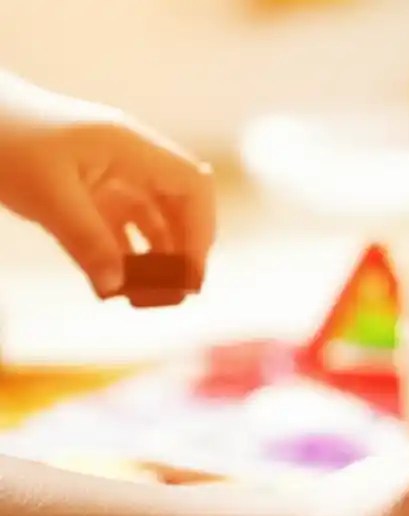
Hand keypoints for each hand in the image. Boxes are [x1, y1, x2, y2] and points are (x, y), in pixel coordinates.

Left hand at [0, 71, 213, 301]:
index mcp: (130, 147)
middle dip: (181, 249)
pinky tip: (111, 285)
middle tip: (174, 294)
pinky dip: (119, 256)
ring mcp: (107, 175)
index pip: (192, 185)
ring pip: (149, 219)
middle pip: (178, 206)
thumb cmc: (3, 139)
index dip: (201, 229)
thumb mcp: (47, 195)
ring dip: (153, 257)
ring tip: (145, 296)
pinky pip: (116, 227)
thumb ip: (87, 242)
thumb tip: (117, 287)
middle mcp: (128, 160)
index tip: (190, 270)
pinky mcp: (84, 191)